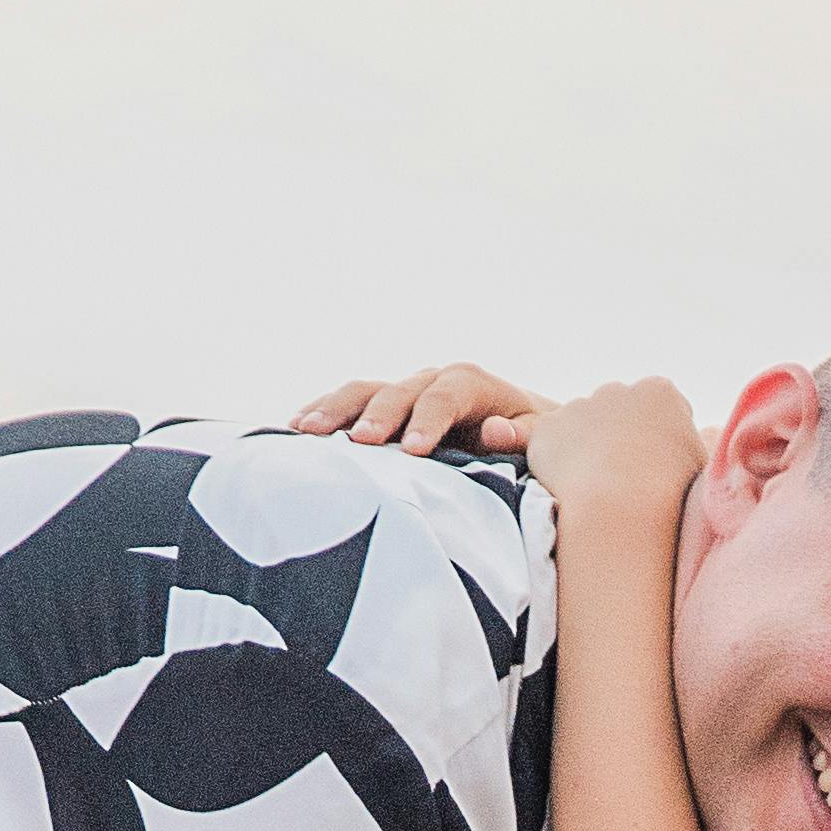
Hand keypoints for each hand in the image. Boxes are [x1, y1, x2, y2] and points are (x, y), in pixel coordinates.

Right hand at [289, 360, 541, 456]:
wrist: (515, 425)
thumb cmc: (527, 437)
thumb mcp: (537, 437)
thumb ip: (522, 436)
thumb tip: (494, 432)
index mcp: (471, 383)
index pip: (447, 395)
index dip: (429, 420)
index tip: (414, 450)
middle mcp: (430, 380)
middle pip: (397, 391)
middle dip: (376, 416)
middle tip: (358, 443)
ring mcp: (401, 392)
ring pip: (363, 392)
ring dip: (333, 410)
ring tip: (303, 433)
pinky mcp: (380, 407)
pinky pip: (346, 404)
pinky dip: (320, 413)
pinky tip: (292, 431)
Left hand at [524, 375, 706, 514]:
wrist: (619, 509)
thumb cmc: (671, 494)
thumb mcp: (705, 464)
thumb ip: (705, 442)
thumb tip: (709, 432)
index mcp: (660, 393)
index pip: (660, 410)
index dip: (659, 441)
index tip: (657, 469)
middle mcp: (617, 390)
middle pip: (618, 412)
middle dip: (619, 437)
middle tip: (623, 480)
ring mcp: (578, 406)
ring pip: (582, 426)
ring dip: (586, 449)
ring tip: (595, 489)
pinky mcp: (547, 427)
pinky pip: (550, 443)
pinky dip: (556, 461)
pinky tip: (569, 488)